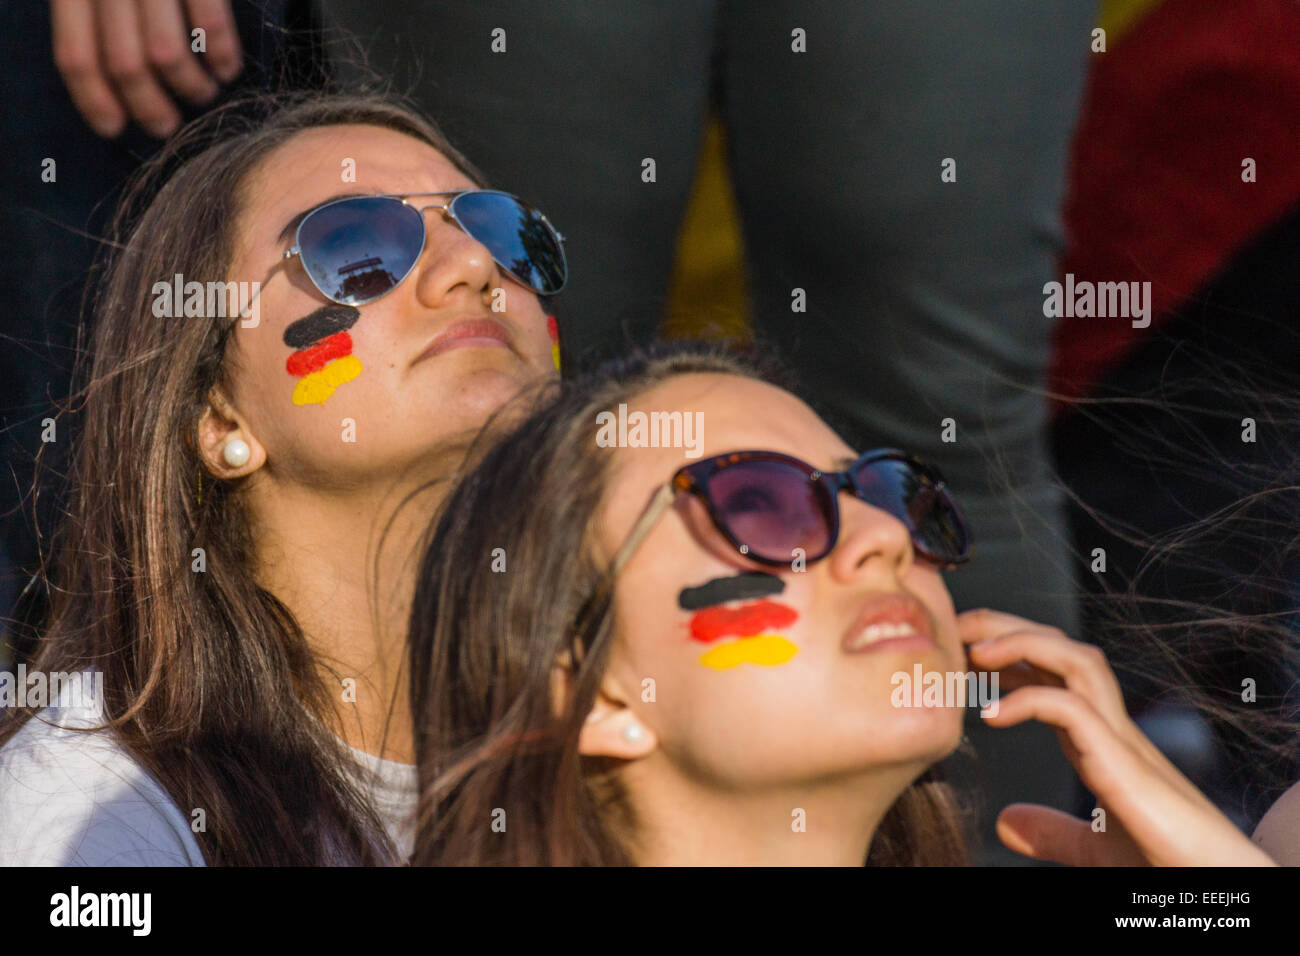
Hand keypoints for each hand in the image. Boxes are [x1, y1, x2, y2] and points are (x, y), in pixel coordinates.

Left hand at [51, 0, 241, 138]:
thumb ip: (98, 20)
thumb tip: (112, 85)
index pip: (78, 56)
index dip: (94, 101)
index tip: (112, 128)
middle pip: (125, 65)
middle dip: (150, 107)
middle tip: (167, 125)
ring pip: (166, 55)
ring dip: (191, 87)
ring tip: (204, 92)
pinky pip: (211, 25)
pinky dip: (223, 56)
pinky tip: (227, 67)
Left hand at [958, 608, 1275, 865]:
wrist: (1217, 886)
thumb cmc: (1165, 864)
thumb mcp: (1094, 847)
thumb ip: (1053, 831)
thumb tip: (1006, 823)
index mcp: (1100, 740)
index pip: (1052, 673)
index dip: (1007, 653)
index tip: (960, 654)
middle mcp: (1112, 728)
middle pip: (1061, 649)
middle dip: (1007, 627)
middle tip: (955, 629)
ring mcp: (1123, 741)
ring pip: (1078, 660)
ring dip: (1022, 643)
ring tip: (973, 653)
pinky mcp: (1127, 765)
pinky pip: (1076, 709)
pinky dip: (1030, 700)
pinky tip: (992, 715)